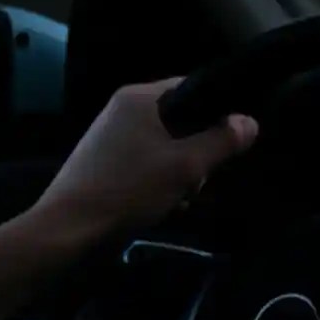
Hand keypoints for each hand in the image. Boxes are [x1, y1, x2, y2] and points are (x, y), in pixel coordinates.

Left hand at [35, 77, 258, 237]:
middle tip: (199, 178)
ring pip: (166, 147)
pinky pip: (147, 165)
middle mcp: (123, 110)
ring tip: (179, 198)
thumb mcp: (186, 167)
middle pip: (181, 121)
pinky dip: (159, 183)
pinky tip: (162, 206)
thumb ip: (222, 141)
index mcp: (139, 98)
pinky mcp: (104, 165)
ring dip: (181, 173)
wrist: (68, 232)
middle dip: (198, 152)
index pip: (192, 87)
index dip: (218, 110)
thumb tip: (250, 121)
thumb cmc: (129, 190)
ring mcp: (111, 139)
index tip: (231, 140)